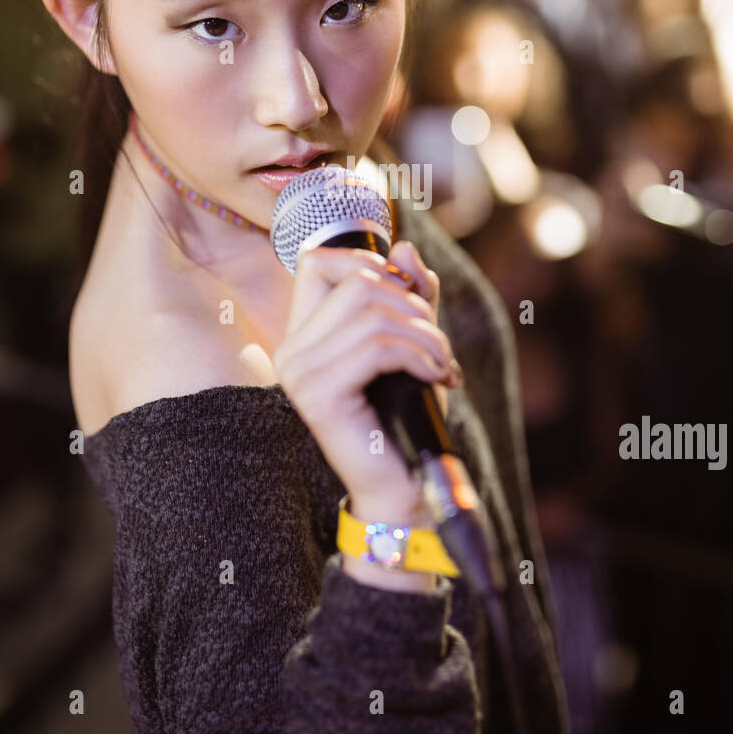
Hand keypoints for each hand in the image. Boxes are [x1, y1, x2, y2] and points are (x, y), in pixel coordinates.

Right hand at [272, 239, 461, 513]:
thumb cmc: (407, 415)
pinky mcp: (319, 395)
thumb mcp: (413, 341)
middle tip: (437, 346)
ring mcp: (299, 373)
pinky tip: (437, 378)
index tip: (408, 299)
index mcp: (304, 334)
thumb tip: (404, 247)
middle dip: (413, 306)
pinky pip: (378, 347)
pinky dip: (420, 355)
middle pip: (358, 282)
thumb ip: (409, 295)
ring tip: (442, 365)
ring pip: (373, 313)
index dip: (369, 264)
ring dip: (425, 335)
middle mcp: (291, 350)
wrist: (406, 485)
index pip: (317, 261)